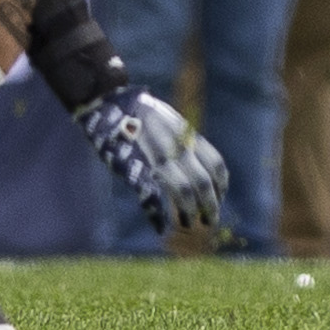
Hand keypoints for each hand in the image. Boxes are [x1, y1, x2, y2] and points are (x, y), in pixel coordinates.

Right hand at [80, 87, 229, 232]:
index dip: (220, 186)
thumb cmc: (141, 115)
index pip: (214, 164)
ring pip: (182, 191)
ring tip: (189, 224)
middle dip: (209, 206)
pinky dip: (159, 215)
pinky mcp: (135, 168)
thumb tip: (203, 168)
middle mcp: (175, 146)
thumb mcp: (170, 121)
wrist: (110, 105)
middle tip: (210, 221)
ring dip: (189, 213)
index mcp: (186, 135)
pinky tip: (162, 224)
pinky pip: (152, 196)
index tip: (219, 197)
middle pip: (201, 182)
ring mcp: (155, 157)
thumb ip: (186, 143)